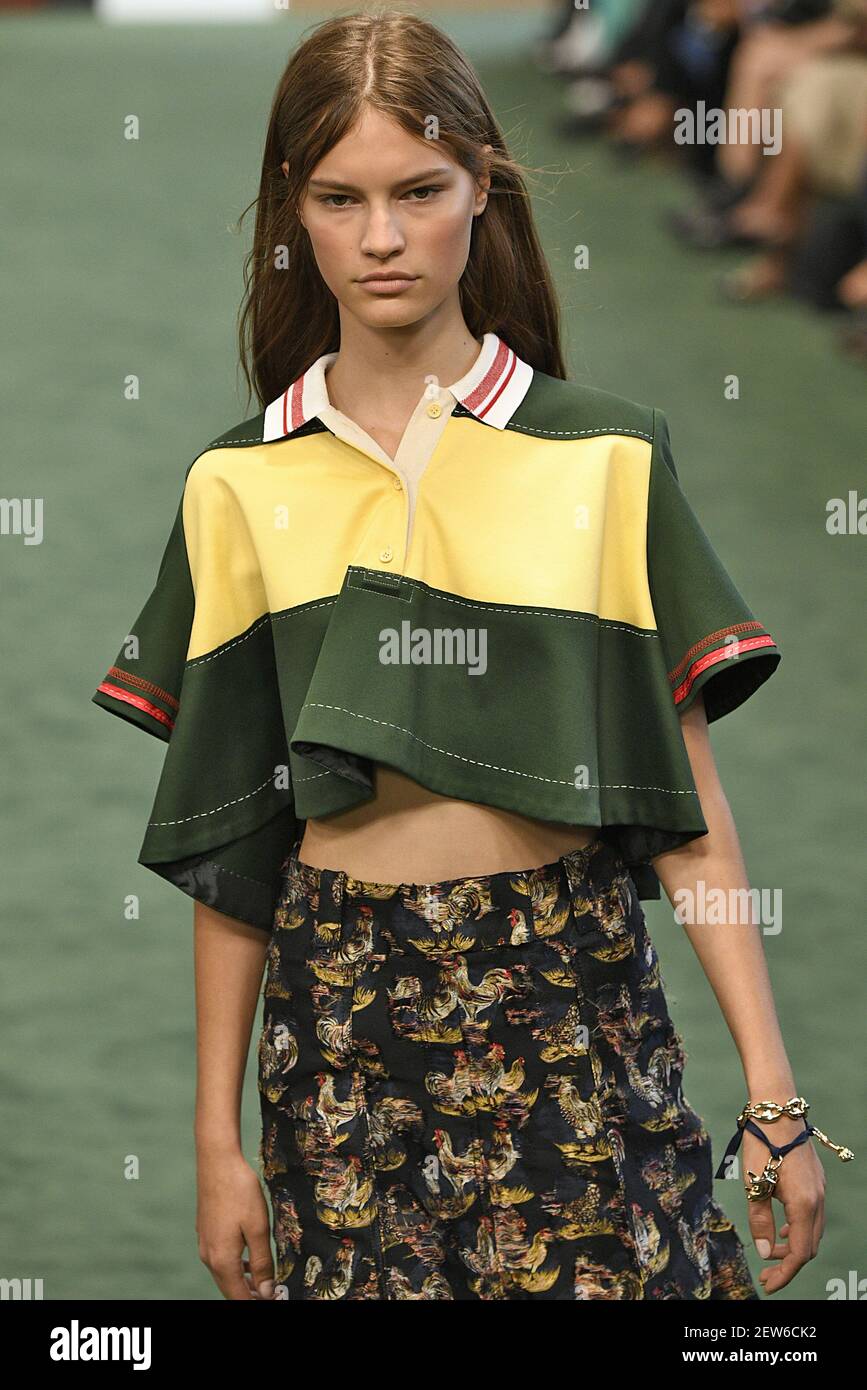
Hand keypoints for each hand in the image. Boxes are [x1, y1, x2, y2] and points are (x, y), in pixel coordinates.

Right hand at [196, 1148, 274, 1299]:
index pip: (239, 1296)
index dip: (257, 1301)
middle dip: (249, 1295)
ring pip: (224, 1275)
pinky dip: (235, 1268)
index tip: (274, 1299)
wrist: (217, 1162)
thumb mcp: (258, 1228)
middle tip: (271, 1294)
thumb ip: (262, 1262)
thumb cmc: (239, 1192)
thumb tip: (266, 1291)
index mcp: (222, 1260)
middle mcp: (209, 1257)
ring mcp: (205, 1244)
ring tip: (263, 1284)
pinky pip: (220, 1260)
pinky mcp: (205, 1233)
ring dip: (242, 1283)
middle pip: (229, 1289)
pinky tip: (248, 1261)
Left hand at [742, 1120, 825, 1293]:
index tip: (767, 1285)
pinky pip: (812, 1215)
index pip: (799, 1253)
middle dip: (787, 1264)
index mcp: (804, 1204)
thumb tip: (764, 1252)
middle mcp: (818, 1199)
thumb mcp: (754, 1183)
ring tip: (769, 1252)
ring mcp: (819, 1189)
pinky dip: (797, 1228)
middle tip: (765, 1273)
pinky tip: (781, 1229)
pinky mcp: (815, 1180)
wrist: (777, 1108)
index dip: (784, 1273)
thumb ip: (759, 1220)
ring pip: (812, 1231)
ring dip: (792, 1246)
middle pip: (808, 1246)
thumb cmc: (762, 1143)